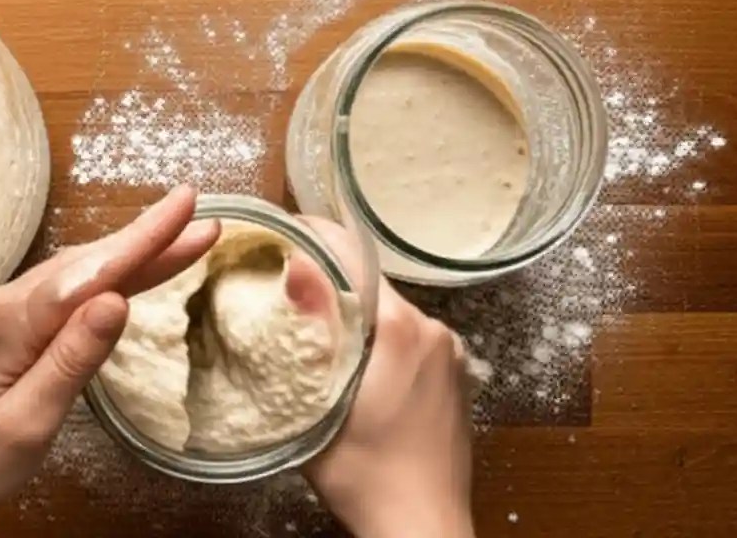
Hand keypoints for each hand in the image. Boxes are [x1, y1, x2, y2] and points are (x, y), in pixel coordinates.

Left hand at [0, 186, 220, 537]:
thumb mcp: (26, 425)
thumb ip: (71, 361)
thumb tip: (116, 301)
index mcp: (11, 322)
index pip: (93, 273)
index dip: (145, 239)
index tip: (189, 207)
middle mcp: (5, 303)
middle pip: (89, 263)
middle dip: (148, 238)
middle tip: (202, 217)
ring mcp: (3, 311)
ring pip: (78, 272)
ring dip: (130, 253)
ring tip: (180, 236)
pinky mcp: (5, 326)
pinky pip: (63, 291)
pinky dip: (104, 275)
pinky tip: (127, 270)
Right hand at [298, 219, 475, 537]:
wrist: (421, 528)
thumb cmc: (368, 478)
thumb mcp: (320, 406)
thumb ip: (310, 333)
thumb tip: (296, 267)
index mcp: (403, 331)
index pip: (354, 256)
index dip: (314, 234)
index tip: (281, 229)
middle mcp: (435, 331)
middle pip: (372, 284)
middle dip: (328, 281)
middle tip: (283, 286)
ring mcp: (451, 353)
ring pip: (389, 312)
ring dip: (354, 314)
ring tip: (312, 330)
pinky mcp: (455, 376)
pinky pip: (409, 338)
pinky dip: (378, 339)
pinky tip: (352, 365)